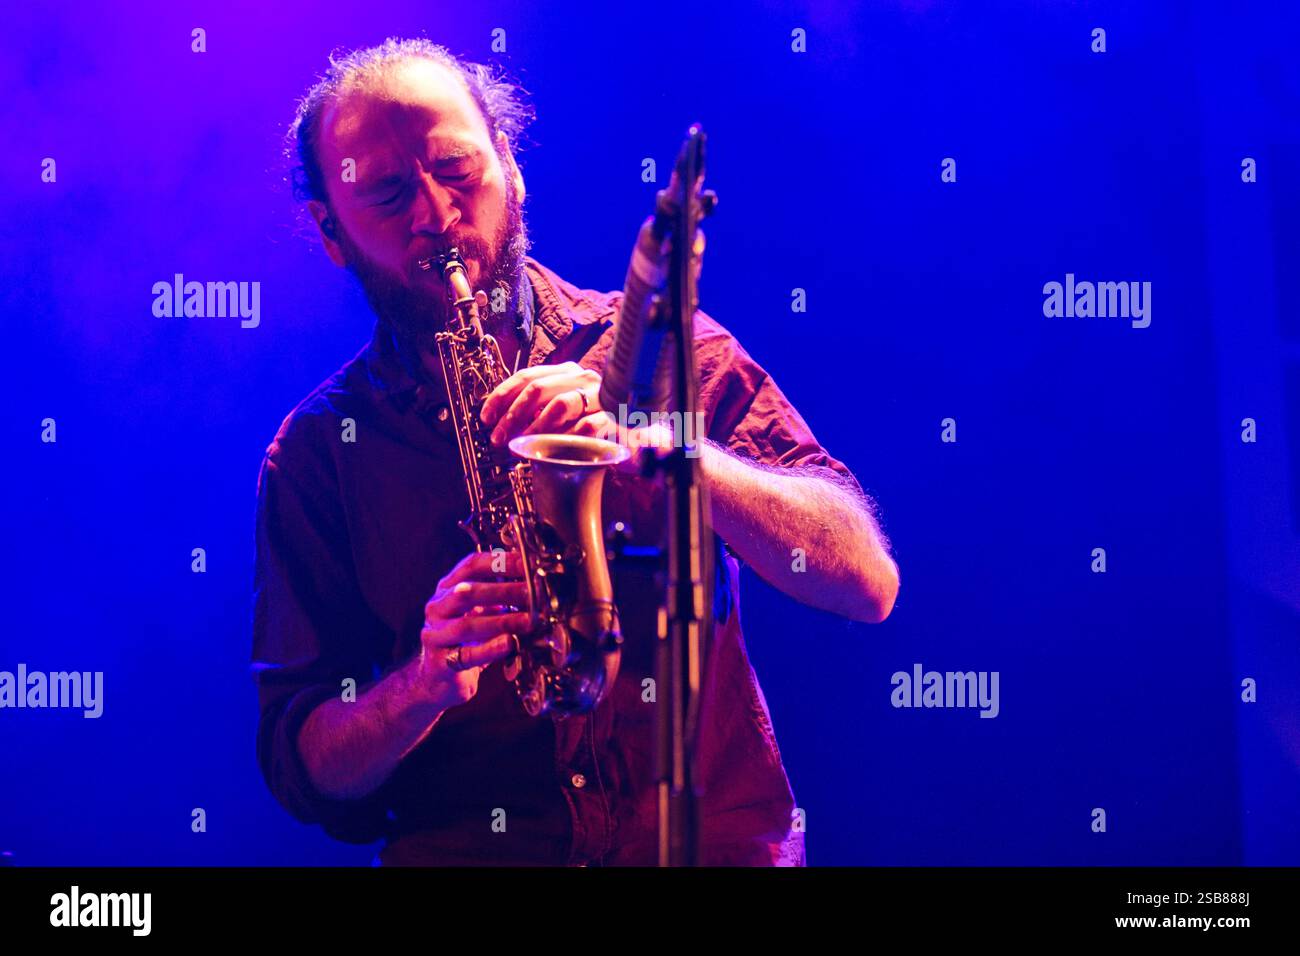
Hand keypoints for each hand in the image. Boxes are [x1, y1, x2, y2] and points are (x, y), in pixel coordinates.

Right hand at [415, 550, 530, 711]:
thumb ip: (499, 596)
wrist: (438, 679)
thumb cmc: (466, 640)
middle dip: (502, 591)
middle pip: (466, 592)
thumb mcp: (481, 611)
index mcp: (447, 589)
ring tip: (528, 620)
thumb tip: (534, 581)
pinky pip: (467, 655)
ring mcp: (435, 636)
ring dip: (501, 621)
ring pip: (466, 625)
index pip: (470, 566)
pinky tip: (510, 643)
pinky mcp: (440, 663)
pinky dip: (490, 649)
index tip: (525, 563)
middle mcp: (437, 608)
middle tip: (530, 592)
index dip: (499, 562)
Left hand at [479, 361, 608, 448]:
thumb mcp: (562, 412)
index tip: (486, 417)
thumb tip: (501, 421)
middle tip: (499, 436)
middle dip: (512, 415)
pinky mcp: (613, 418)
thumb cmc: (593, 424)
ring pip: (559, 405)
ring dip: (536, 427)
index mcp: (566, 372)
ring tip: (524, 445)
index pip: (526, 375)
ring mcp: (599, 396)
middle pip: (537, 388)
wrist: (635, 435)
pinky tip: (554, 450)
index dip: (501, 396)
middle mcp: (583, 378)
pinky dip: (565, 439)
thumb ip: (537, 410)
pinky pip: (583, 427)